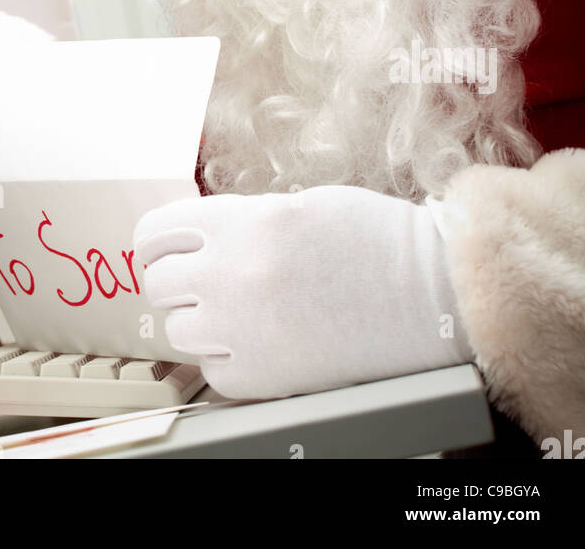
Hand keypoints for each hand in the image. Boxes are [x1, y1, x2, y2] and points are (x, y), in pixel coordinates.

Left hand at [133, 187, 474, 399]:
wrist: (430, 296)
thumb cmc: (377, 241)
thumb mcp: (301, 205)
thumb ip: (242, 218)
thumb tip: (199, 237)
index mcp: (243, 223)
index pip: (154, 234)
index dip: (155, 242)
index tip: (162, 249)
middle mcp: (233, 276)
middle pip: (158, 284)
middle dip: (177, 280)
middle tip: (203, 279)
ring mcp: (246, 331)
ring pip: (177, 332)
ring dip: (198, 321)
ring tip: (235, 311)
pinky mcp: (264, 379)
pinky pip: (212, 372)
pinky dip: (226, 360)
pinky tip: (257, 341)